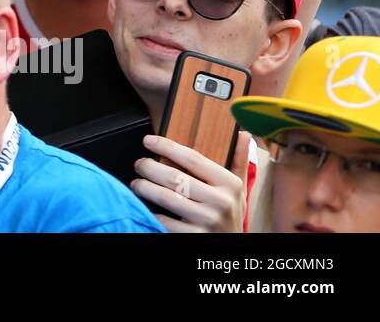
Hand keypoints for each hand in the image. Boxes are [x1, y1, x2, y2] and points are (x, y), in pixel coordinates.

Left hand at [131, 133, 247, 232]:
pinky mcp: (195, 237)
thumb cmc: (231, 214)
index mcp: (230, 184)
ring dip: (145, 188)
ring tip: (137, 184)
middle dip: (150, 167)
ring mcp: (208, 221)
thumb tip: (242, 134)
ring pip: (166, 197)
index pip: (193, 158)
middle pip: (175, 177)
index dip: (167, 146)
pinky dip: (151, 213)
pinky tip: (146, 207)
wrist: (232, 246)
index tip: (149, 140)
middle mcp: (221, 202)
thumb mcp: (239, 189)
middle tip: (139, 164)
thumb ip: (238, 161)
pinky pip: (165, 221)